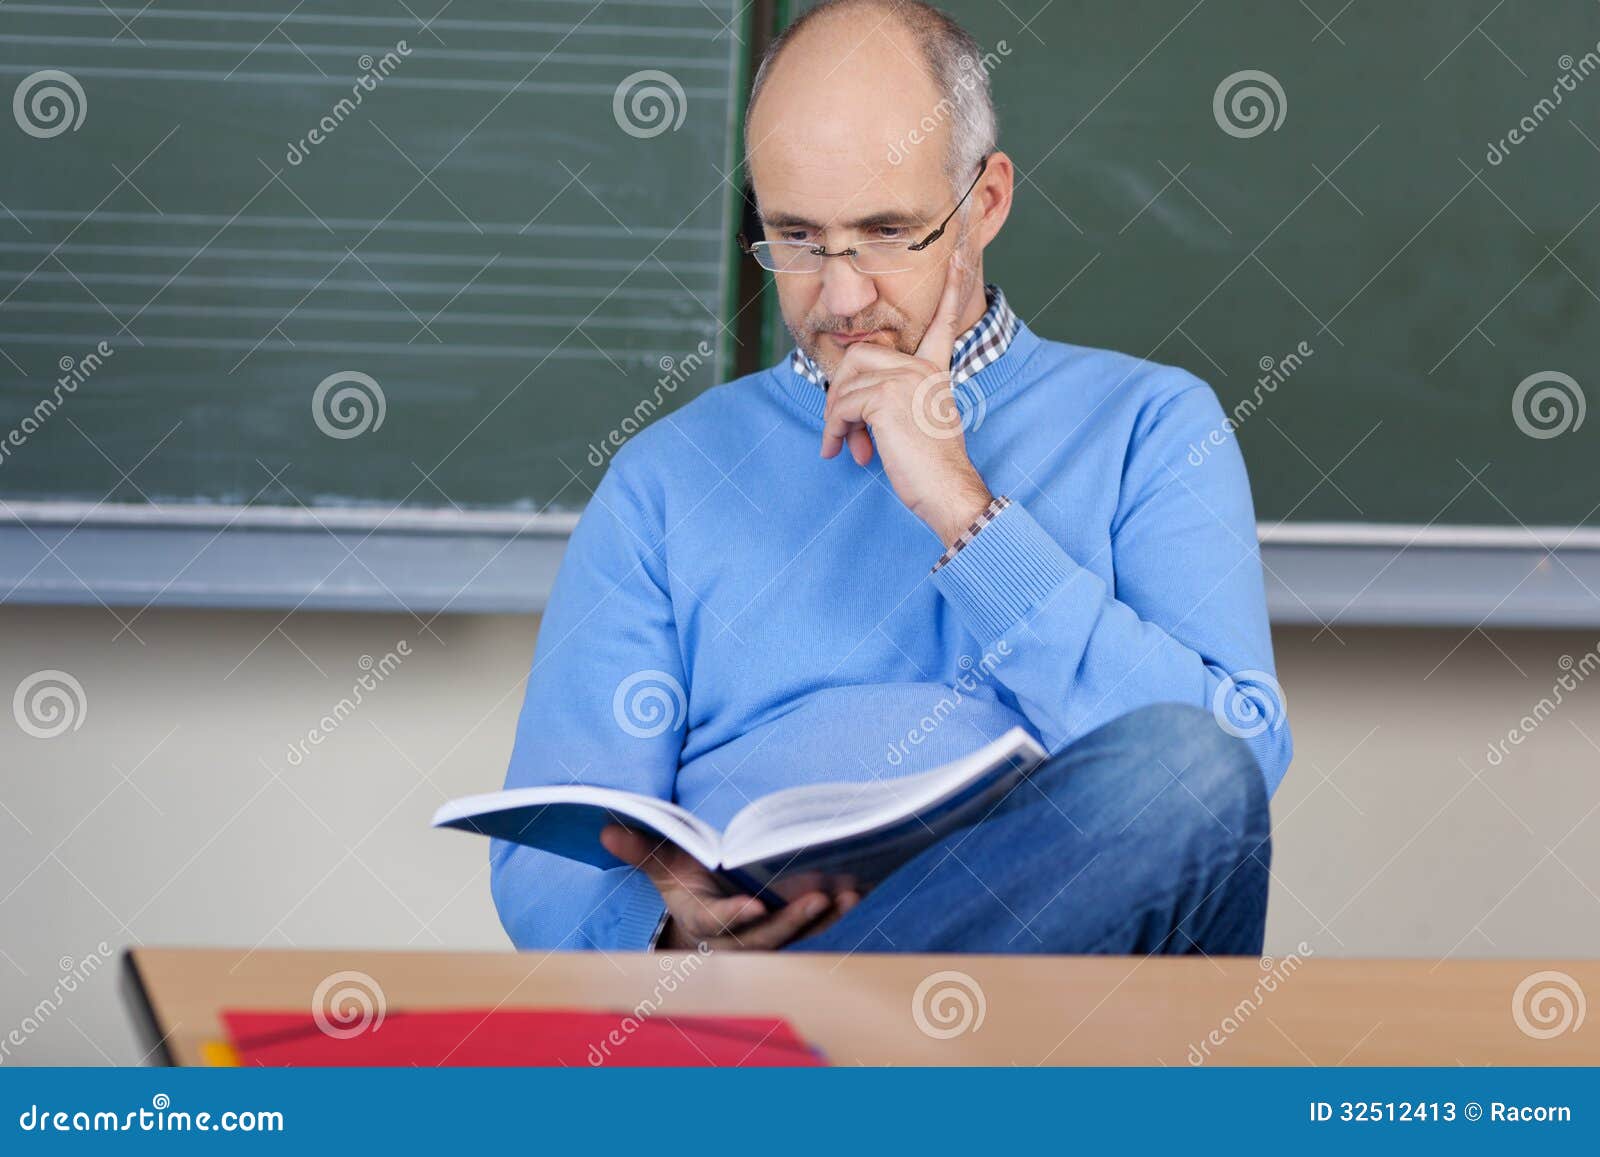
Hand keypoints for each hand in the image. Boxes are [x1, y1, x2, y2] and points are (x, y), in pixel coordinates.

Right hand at [600, 824, 859, 949]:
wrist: (700, 920)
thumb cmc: (684, 885)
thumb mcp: (662, 866)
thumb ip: (641, 849)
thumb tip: (606, 827)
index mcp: (701, 920)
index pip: (717, 922)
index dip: (734, 917)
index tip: (753, 907)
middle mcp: (735, 939)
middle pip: (765, 937)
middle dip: (792, 920)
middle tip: (819, 897)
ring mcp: (764, 940)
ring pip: (795, 938)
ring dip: (823, 920)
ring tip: (849, 895)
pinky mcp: (787, 936)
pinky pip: (812, 931)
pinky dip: (834, 916)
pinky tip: (857, 893)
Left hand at [820, 242, 994, 546]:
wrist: (946, 491)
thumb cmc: (930, 468)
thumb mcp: (913, 425)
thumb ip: (889, 402)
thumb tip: (845, 409)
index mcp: (934, 371)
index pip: (942, 322)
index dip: (951, 287)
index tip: (957, 252)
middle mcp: (922, 369)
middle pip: (859, 357)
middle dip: (840, 394)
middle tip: (841, 430)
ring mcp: (905, 380)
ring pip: (844, 384)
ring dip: (834, 419)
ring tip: (842, 446)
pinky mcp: (885, 398)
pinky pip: (840, 405)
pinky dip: (834, 430)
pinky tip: (842, 451)